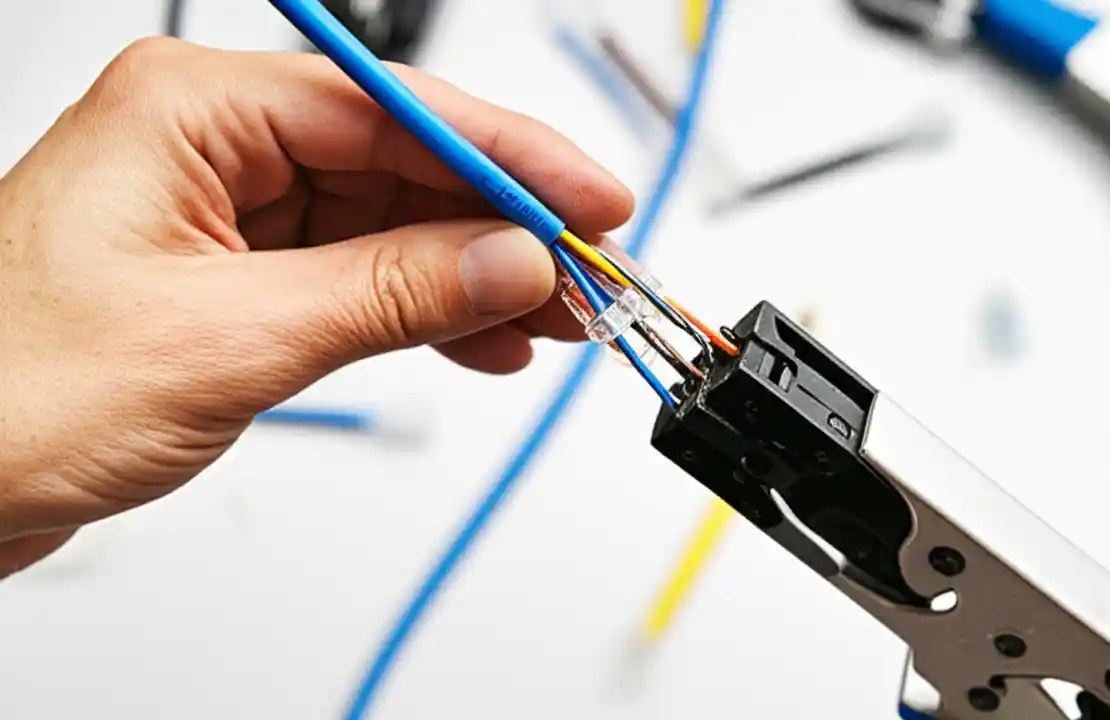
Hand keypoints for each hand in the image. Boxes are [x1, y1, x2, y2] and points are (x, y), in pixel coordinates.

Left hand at [0, 38, 632, 576]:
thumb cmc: (7, 397)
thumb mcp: (235, 339)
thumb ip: (392, 293)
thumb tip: (510, 262)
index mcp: (191, 111)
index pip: (392, 112)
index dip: (508, 157)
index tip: (590, 199)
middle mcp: (210, 147)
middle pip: (400, 164)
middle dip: (500, 224)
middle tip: (585, 272)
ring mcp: (223, 214)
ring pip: (387, 224)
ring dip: (472, 274)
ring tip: (550, 318)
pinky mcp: (232, 280)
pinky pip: (356, 276)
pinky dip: (421, 310)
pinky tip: (480, 340)